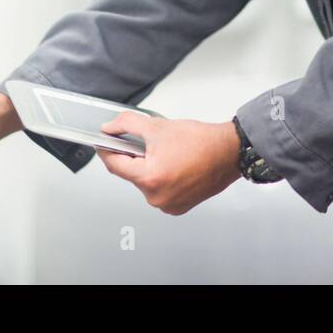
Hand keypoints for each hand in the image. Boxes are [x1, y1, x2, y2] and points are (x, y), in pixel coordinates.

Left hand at [96, 115, 240, 214]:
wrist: (229, 152)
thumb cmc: (202, 142)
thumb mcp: (158, 126)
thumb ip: (128, 124)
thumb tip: (110, 128)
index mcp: (150, 178)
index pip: (115, 166)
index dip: (106, 151)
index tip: (103, 144)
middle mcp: (157, 197)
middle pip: (131, 175)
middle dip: (134, 158)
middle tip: (148, 143)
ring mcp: (168, 205)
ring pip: (146, 183)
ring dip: (149, 168)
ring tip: (166, 154)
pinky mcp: (178, 207)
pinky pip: (159, 192)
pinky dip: (161, 179)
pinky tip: (173, 166)